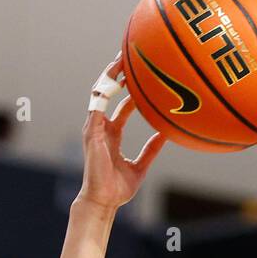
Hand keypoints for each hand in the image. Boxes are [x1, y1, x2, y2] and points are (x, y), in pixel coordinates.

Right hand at [78, 55, 164, 212]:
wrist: (104, 201)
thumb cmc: (118, 189)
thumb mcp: (141, 166)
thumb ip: (151, 150)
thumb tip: (165, 135)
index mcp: (112, 134)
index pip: (120, 105)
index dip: (129, 90)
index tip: (141, 75)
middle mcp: (101, 127)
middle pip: (108, 93)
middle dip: (117, 74)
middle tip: (129, 56)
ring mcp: (94, 128)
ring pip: (100, 93)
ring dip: (109, 76)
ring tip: (120, 59)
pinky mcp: (91, 131)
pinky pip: (96, 106)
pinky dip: (104, 91)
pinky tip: (114, 79)